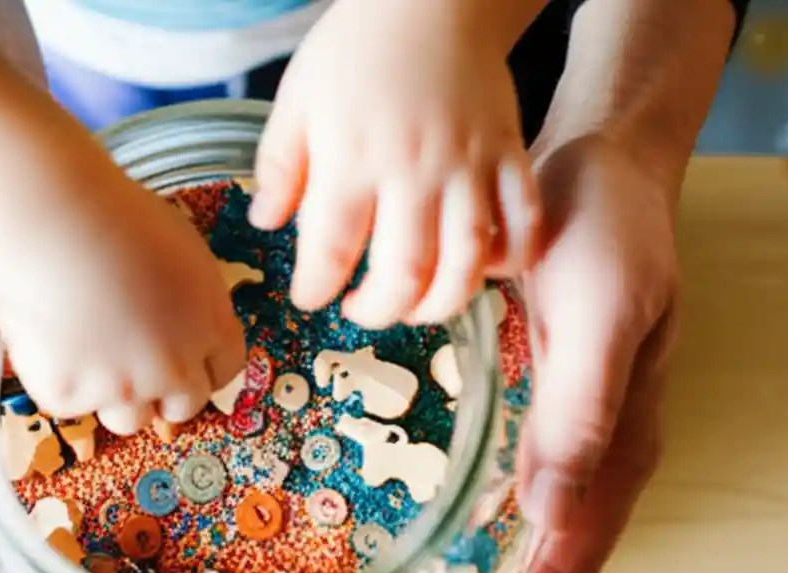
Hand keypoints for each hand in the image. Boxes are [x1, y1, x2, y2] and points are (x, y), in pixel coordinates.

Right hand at [0, 165, 244, 433]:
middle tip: (128, 364)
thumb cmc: (115, 219)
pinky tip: (45, 331)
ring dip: (112, 395)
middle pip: (182, 408)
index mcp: (211, 327)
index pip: (223, 372)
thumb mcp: (182, 251)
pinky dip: (56, 375)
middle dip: (162, 394)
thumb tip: (178, 314)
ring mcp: (123, 389)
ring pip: (127, 418)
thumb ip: (190, 298)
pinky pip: (67, 399)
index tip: (181, 363)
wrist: (55, 227)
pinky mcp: (70, 396)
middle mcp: (175, 368)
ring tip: (82, 345)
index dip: (200, 369)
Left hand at [250, 0, 542, 327]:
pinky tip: (480, 269)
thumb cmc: (357, 46)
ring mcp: (468, 166)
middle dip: (378, 311)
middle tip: (360, 310)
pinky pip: (522, 223)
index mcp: (351, 159)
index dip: (315, 288)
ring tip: (416, 305)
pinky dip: (508, 259)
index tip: (308, 296)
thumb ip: (279, 166)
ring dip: (442, 303)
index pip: (330, 251)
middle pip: (404, 273)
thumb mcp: (297, 100)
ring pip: (467, 262)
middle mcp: (413, 171)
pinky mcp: (508, 155)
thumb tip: (266, 222)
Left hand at [434, 136, 679, 572]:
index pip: (568, 565)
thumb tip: (551, 518)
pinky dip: (494, 543)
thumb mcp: (599, 314)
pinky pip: (524, 497)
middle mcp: (600, 453)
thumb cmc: (601, 231)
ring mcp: (577, 434)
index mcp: (619, 444)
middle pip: (557, 572)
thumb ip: (581, 414)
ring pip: (542, 545)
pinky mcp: (548, 407)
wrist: (601, 168)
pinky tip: (457, 557)